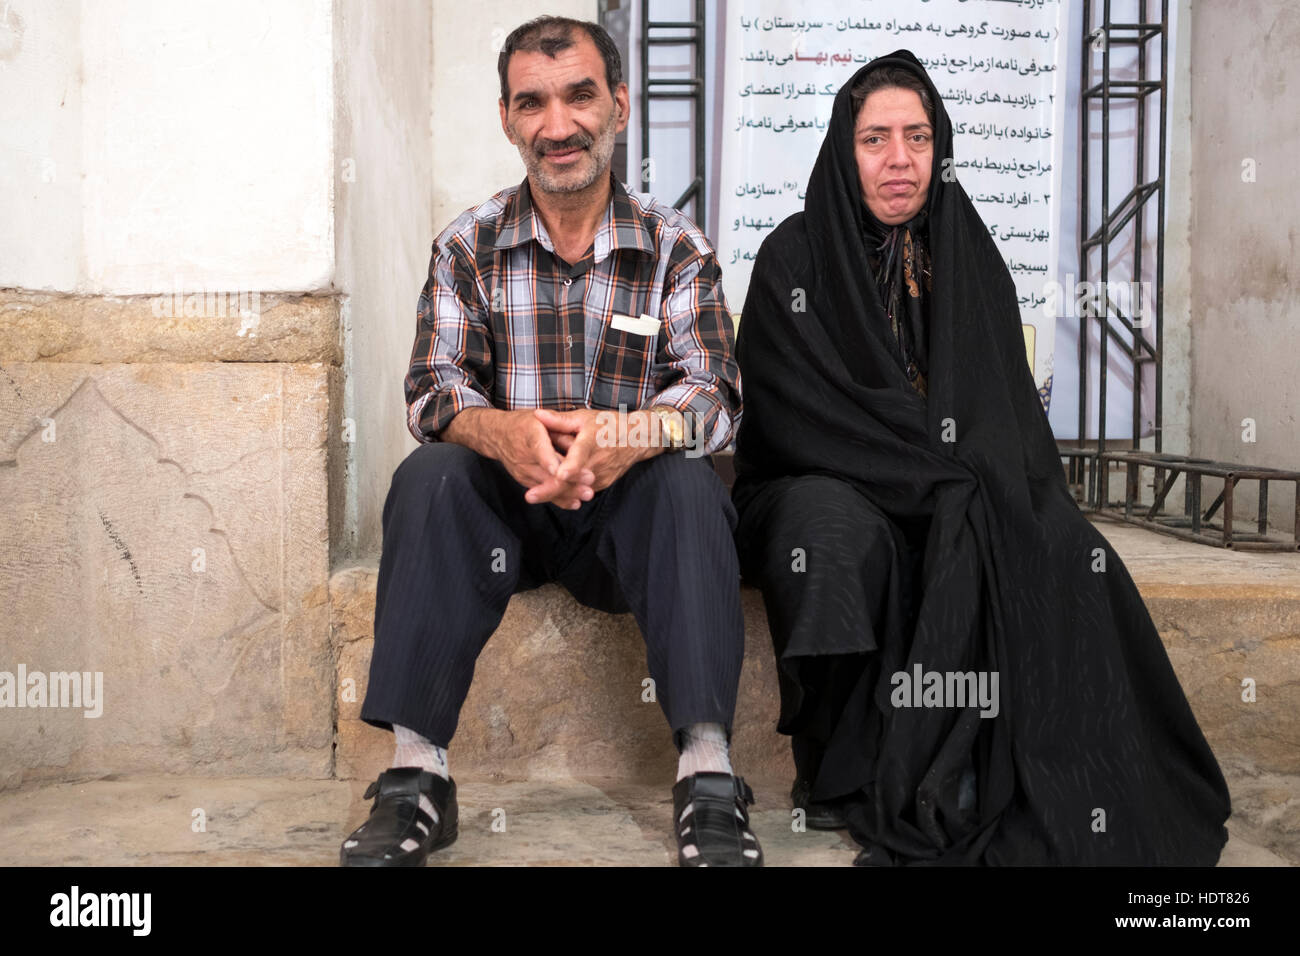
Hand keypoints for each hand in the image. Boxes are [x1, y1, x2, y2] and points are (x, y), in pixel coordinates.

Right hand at [446, 408, 593, 508]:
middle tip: (590, 482)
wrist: (496, 435)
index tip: (563, 471)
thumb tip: (577, 440)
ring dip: (568, 491)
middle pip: (547, 472)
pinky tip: (575, 502)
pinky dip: (560, 498)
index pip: (540, 450)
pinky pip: (543, 492)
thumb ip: (558, 426)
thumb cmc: (524, 424)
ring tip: (587, 494)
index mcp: (529, 435)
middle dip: (569, 479)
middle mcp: (523, 456)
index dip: (550, 462)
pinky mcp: (524, 480)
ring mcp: (522, 471)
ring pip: (546, 485)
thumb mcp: (540, 417)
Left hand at [533, 407, 661, 500]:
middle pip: (573, 480)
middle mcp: (598, 462)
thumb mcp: (585, 417)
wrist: (637, 439)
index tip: (560, 474)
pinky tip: (547, 494)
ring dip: (554, 494)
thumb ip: (560, 419)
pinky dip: (565, 493)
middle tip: (530, 496)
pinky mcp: (601, 484)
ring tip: (533, 496)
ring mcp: (600, 476)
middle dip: (551, 489)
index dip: (572, 466)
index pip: (581, 455)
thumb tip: (537, 414)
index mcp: (592, 441)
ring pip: (575, 489)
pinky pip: (580, 491)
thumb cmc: (608, 425)